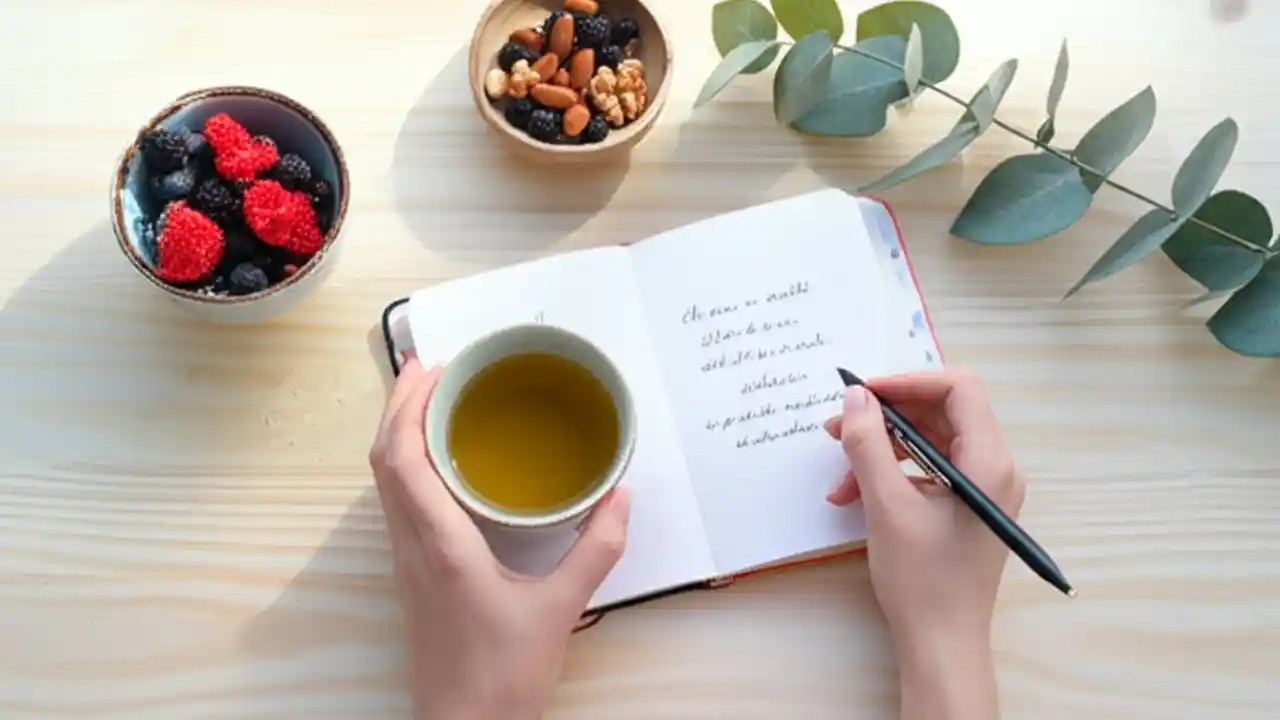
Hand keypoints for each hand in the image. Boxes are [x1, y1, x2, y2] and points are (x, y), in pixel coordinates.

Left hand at [369, 358, 631, 719]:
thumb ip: (596, 550)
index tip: (433, 370)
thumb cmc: (503, 677)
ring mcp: (407, 563)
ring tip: (433, 401)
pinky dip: (409, 466)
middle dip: (399, 406)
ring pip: (385, 483)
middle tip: (430, 368)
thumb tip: (620, 495)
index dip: (408, 408)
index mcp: (441, 547)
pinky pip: (398, 504)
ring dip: (400, 434)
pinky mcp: (415, 575)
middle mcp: (412, 548)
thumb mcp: (561, 610)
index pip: (402, 461)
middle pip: (383, 462)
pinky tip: (442, 462)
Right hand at [824, 370, 1022, 719]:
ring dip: (882, 447)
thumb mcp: (886, 506)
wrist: (942, 643)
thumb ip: (868, 445)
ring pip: (930, 441)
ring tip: (838, 468)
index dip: (908, 382)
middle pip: (942, 412)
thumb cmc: (922, 580)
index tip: (864, 393)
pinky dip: (891, 472)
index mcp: (989, 463)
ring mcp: (983, 488)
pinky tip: (853, 493)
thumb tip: (856, 398)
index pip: (958, 389)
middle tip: (839, 425)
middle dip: (887, 415)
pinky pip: (929, 468)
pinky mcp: (966, 506)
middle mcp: (995, 469)